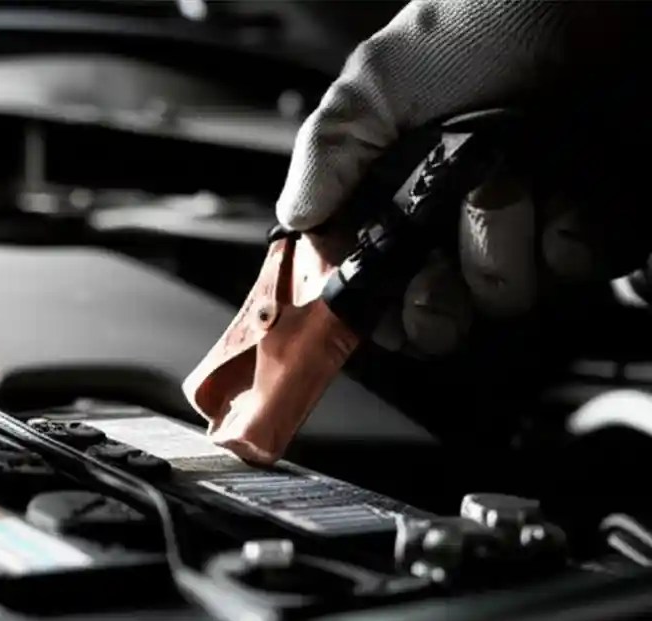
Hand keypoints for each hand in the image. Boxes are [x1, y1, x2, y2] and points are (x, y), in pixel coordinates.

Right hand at [276, 0, 651, 355]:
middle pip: (440, 320)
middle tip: (436, 259)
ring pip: (507, 298)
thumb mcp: (376, 82)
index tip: (377, 302)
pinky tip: (566, 191)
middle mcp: (459, 230)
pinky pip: (582, 268)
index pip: (377, 298)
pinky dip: (574, 236)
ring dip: (504, 246)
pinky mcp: (594, 226)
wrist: (578, 4)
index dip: (377, 312)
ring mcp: (528, 234)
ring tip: (510, 178)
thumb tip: (295, 218)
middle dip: (437, 297)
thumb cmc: (476, 28)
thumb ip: (328, 152)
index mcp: (399, 208)